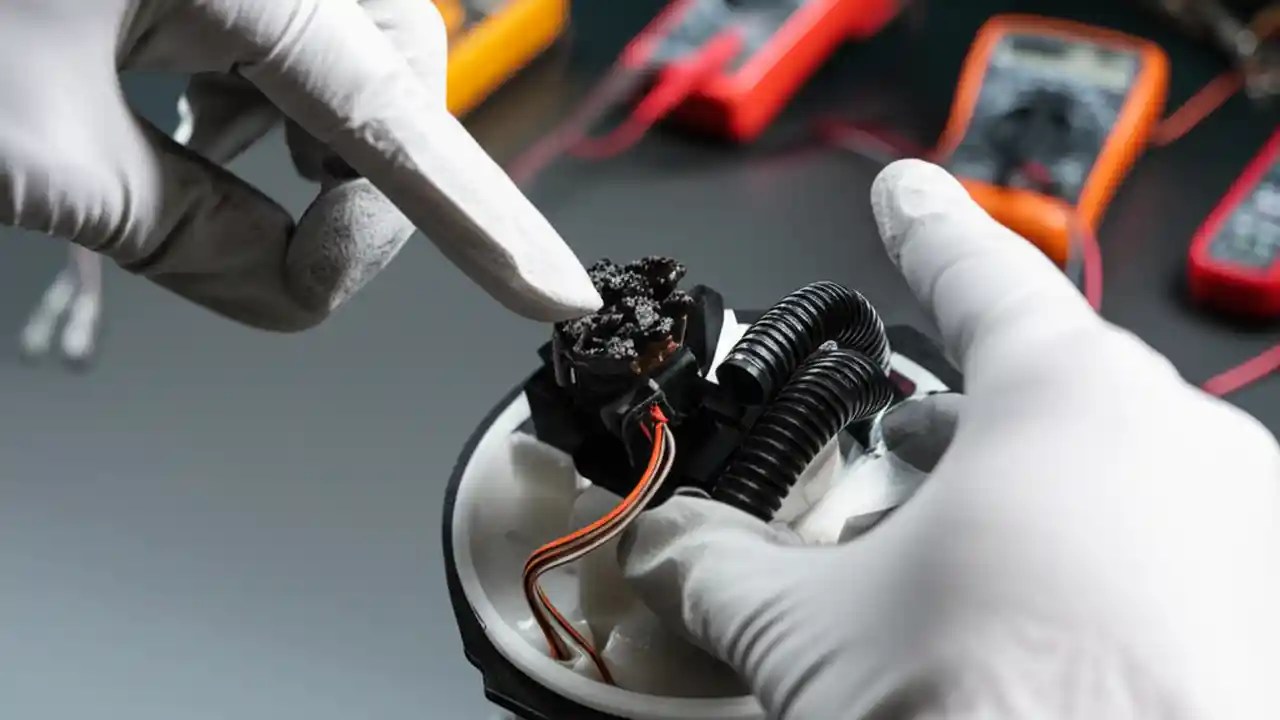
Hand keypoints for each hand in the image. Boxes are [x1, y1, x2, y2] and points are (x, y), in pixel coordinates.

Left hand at [0, 0, 600, 330]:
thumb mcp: (27, 148)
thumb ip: (186, 235)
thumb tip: (288, 283)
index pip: (392, 123)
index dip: (484, 225)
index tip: (553, 291)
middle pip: (393, 71)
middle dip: (357, 173)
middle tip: (282, 238)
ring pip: (348, 45)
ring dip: (305, 122)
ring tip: (204, 139)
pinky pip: (291, 17)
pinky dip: (262, 78)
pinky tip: (189, 94)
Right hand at [620, 160, 1279, 718]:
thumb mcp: (814, 635)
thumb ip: (717, 567)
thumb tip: (660, 547)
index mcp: (1071, 402)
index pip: (979, 275)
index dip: (926, 228)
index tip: (908, 195)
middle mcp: (1183, 446)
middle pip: (1047, 385)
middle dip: (964, 406)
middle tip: (901, 430)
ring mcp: (1245, 532)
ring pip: (1111, 470)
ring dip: (1023, 489)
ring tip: (951, 541)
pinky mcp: (1261, 611)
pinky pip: (1163, 544)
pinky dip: (1089, 556)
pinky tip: (1025, 615)